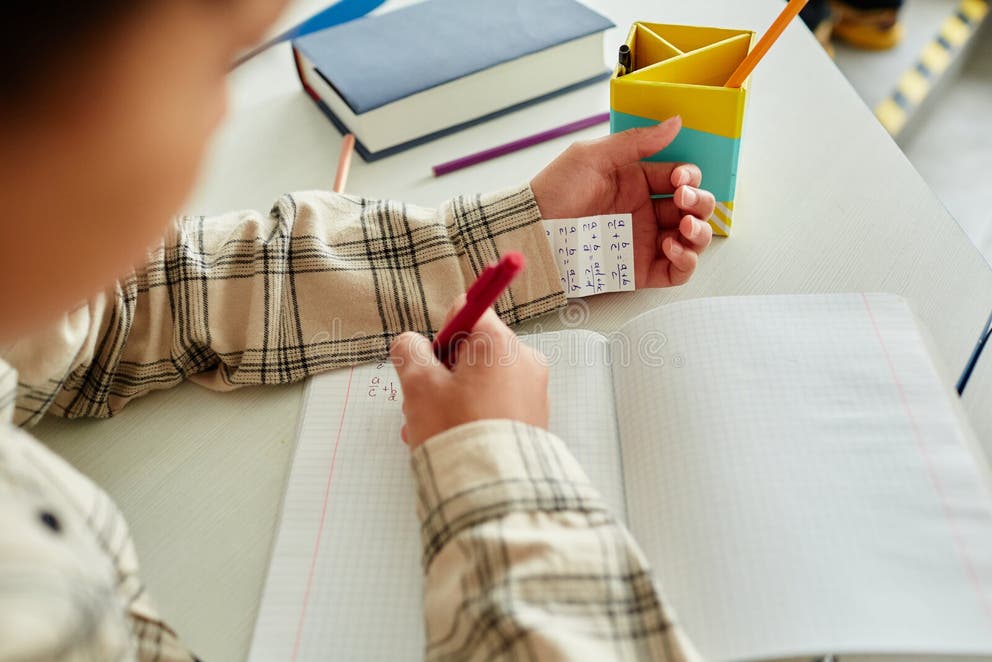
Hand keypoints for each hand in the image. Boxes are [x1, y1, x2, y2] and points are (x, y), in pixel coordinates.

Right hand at [389, 297, 548, 448]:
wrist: (495, 488)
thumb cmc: (457, 431)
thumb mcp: (418, 386)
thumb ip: (409, 352)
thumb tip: (411, 343)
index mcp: (499, 342)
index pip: (467, 312)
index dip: (442, 333)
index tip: (432, 361)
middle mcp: (524, 359)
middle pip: (473, 349)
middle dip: (444, 374)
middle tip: (425, 403)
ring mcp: (534, 389)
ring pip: (482, 380)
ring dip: (453, 398)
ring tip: (432, 429)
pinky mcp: (535, 417)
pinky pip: (498, 403)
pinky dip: (475, 414)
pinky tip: (455, 438)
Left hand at [530, 115, 714, 286]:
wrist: (532, 229)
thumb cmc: (555, 190)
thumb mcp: (593, 155)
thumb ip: (637, 141)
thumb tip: (675, 122)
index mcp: (637, 181)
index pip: (681, 177)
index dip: (689, 177)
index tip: (679, 177)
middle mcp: (645, 210)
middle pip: (694, 207)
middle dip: (700, 202)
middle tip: (683, 199)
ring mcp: (644, 240)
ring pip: (693, 239)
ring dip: (700, 232)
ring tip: (684, 226)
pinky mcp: (639, 269)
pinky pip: (677, 271)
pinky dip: (686, 261)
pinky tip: (672, 247)